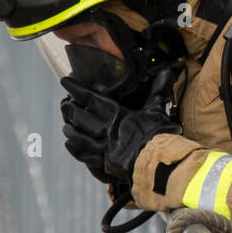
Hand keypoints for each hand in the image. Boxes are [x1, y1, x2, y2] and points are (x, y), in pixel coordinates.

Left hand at [61, 65, 181, 185]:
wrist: (158, 161)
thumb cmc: (158, 135)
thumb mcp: (157, 109)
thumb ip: (158, 90)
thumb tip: (168, 70)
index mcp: (117, 114)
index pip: (91, 98)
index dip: (76, 89)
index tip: (65, 82)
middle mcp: (106, 129)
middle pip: (80, 117)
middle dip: (70, 110)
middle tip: (64, 105)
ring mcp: (103, 146)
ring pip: (79, 136)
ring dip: (70, 130)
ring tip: (65, 126)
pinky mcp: (105, 162)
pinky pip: (84, 155)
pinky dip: (75, 149)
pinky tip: (69, 145)